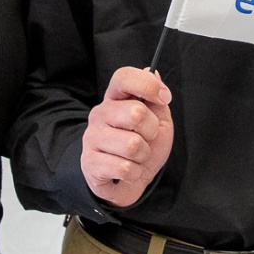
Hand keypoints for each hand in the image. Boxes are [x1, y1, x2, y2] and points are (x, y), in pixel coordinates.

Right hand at [83, 67, 173, 207]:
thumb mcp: (158, 122)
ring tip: (136, 158)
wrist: (128, 182)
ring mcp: (92, 137)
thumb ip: (156, 100)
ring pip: (132, 145)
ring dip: (143, 156)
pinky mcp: (89, 162)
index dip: (147, 85)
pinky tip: (128, 171)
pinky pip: (124, 167)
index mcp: (115, 99)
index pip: (124, 77)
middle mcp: (100, 113)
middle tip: (147, 139)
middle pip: (136, 112)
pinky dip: (134, 173)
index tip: (164, 98)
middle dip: (152, 131)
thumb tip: (153, 72)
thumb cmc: (143, 148)